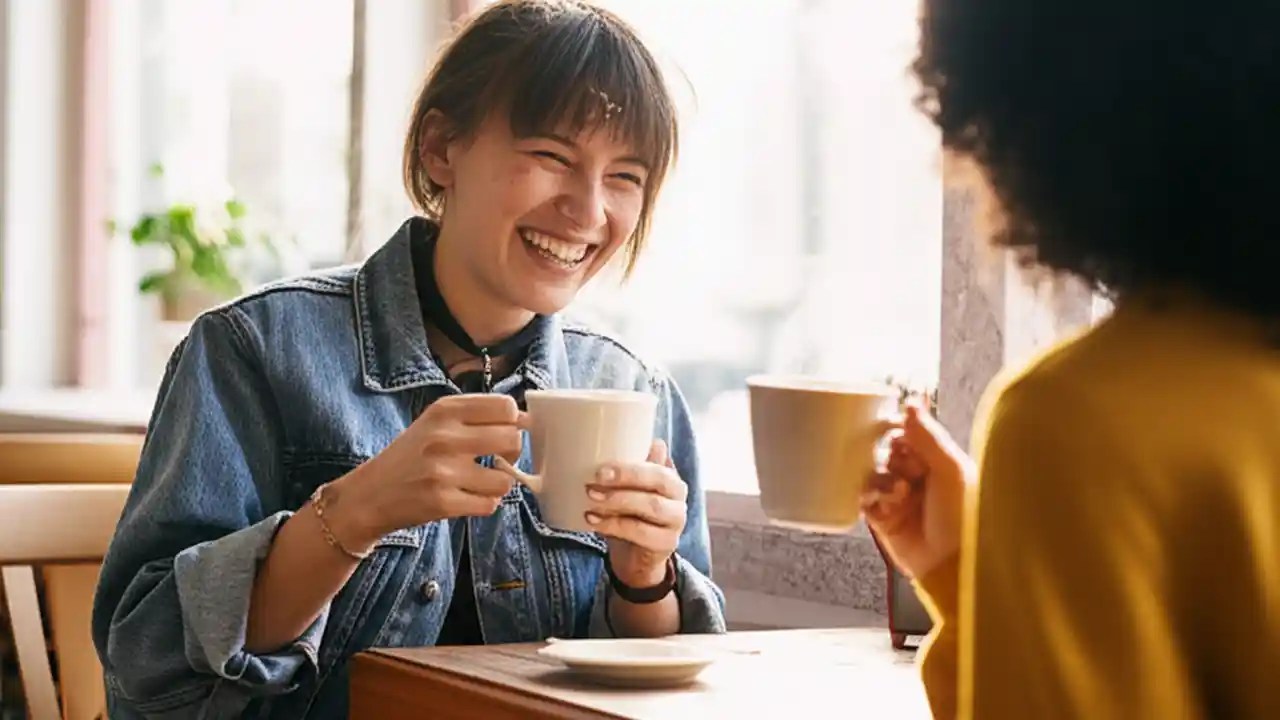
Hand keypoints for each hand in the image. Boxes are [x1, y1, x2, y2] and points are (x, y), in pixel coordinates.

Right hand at [330, 394, 522, 549]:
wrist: (370, 495)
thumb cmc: (411, 456)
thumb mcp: (435, 423)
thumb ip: (476, 416)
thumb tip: (526, 420)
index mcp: (445, 411)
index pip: (506, 406)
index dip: (515, 422)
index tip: (506, 432)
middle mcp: (444, 437)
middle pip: (512, 439)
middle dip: (512, 452)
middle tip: (498, 459)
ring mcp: (443, 471)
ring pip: (505, 478)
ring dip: (499, 484)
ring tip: (480, 482)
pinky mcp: (442, 502)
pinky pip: (489, 504)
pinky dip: (485, 504)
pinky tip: (468, 498)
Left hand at [586, 440, 686, 586]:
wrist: (636, 559)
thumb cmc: (631, 517)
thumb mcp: (629, 492)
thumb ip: (634, 470)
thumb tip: (654, 442)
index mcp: (672, 481)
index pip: (657, 468)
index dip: (630, 468)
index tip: (601, 470)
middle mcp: (679, 500)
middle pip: (658, 484)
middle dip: (624, 481)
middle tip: (592, 484)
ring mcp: (676, 523)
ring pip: (651, 507)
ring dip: (617, 503)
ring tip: (590, 502)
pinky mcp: (666, 544)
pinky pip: (641, 532)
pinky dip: (614, 526)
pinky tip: (593, 521)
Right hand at [861, 403, 973, 578]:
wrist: (955, 564)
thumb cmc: (965, 517)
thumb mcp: (951, 469)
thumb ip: (929, 435)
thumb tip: (912, 402)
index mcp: (938, 462)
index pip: (908, 435)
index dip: (898, 432)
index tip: (893, 433)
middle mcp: (918, 478)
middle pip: (886, 452)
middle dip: (890, 457)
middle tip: (903, 469)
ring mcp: (900, 498)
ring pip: (873, 473)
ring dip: (882, 478)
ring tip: (898, 492)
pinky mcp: (884, 519)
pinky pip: (865, 498)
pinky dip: (870, 496)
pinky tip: (882, 501)